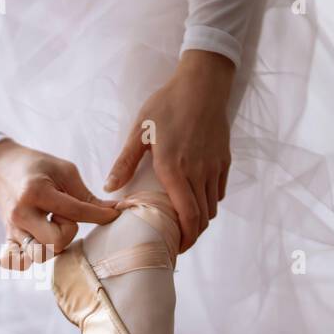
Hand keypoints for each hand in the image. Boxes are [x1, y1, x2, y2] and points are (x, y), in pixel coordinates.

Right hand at [0, 139, 119, 270]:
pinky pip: (15, 262)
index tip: (113, 214)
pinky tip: (39, 245)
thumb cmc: (36, 166)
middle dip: (69, 230)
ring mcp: (13, 229)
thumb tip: (115, 211)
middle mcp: (21, 214)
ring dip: (53, 245)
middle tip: (63, 214)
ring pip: (40, 256)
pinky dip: (27, 259)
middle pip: (56, 242)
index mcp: (35, 192)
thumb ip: (86, 196)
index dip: (101, 215)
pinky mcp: (8, 238)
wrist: (0, 167)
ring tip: (51, 227)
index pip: (76, 213)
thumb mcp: (64, 171)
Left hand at [104, 50, 235, 252]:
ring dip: (201, 220)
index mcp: (174, 169)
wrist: (202, 84)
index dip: (184, 238)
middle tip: (177, 242)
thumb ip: (125, 162)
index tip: (175, 249)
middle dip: (192, 235)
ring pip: (212, 207)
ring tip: (185, 224)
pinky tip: (196, 200)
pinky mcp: (224, 160)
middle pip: (202, 218)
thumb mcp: (140, 131)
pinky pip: (219, 191)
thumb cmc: (167, 105)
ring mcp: (214, 167)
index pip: (187, 216)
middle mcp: (198, 172)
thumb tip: (109, 189)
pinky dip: (209, 202)